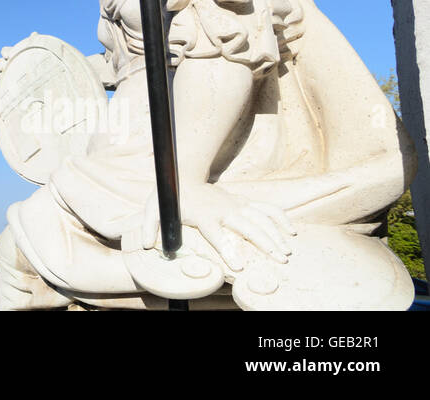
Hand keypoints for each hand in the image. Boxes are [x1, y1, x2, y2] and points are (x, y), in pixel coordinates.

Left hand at [143, 183, 294, 270]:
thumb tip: (147, 245)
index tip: (239, 266)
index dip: (228, 250)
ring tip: (287, 251)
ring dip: (276, 233)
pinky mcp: (241, 201)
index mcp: (204, 215)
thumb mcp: (154, 210)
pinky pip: (264, 208)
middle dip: (265, 243)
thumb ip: (150, 227)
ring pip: (260, 218)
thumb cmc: (170, 197)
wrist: (183, 173)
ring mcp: (234, 204)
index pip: (217, 235)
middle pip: (247, 227)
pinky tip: (291, 230)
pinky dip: (279, 217)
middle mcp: (223, 209)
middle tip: (280, 260)